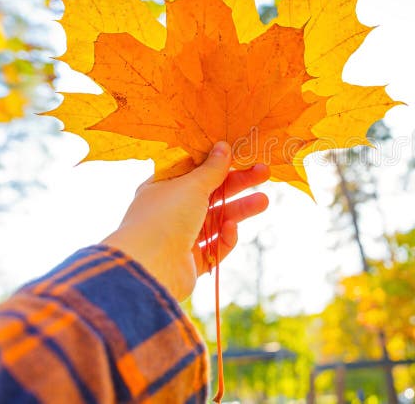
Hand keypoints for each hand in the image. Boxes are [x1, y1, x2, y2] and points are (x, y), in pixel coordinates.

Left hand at [103, 142, 269, 300]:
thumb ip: (212, 169)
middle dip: (238, 184)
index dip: (218, 163)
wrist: (150, 267)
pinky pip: (214, 246)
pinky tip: (231, 230)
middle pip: (210, 194)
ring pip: (216, 220)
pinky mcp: (192, 261)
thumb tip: (223, 146)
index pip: (194, 171)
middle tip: (264, 173)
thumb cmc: (165, 217)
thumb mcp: (192, 185)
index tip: (241, 155)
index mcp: (163, 188)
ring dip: (239, 209)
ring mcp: (181, 237)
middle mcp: (171, 211)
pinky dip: (225, 238)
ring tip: (263, 201)